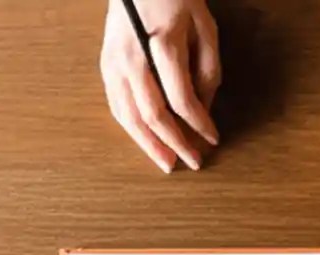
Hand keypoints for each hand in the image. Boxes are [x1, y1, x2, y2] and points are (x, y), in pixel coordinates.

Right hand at [101, 0, 221, 171]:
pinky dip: (132, 128)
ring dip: (149, 145)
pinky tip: (147, 141)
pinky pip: (116, 105)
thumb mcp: (204, 26)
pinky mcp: (105, 65)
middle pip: (152, 114)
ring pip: (128, 115)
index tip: (213, 138)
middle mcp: (132, 57)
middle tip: (193, 162)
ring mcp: (114, 62)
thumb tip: (205, 109)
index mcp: (162, 44)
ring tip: (167, 162)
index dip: (199, 124)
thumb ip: (207, 69)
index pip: (181, 99)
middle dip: (174, 143)